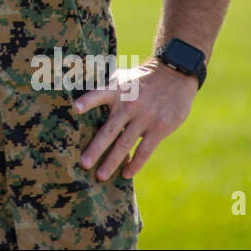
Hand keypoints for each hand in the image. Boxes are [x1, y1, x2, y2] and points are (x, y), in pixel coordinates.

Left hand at [72, 59, 197, 181]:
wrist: (175, 74)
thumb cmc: (140, 79)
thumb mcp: (121, 77)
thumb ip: (104, 89)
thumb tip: (77, 96)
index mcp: (116, 90)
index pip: (99, 94)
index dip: (88, 101)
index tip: (76, 108)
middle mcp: (129, 105)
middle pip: (109, 130)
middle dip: (96, 148)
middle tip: (84, 164)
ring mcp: (144, 118)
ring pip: (124, 144)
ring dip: (112, 162)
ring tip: (100, 176)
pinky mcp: (159, 128)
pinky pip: (144, 150)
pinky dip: (135, 164)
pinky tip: (125, 174)